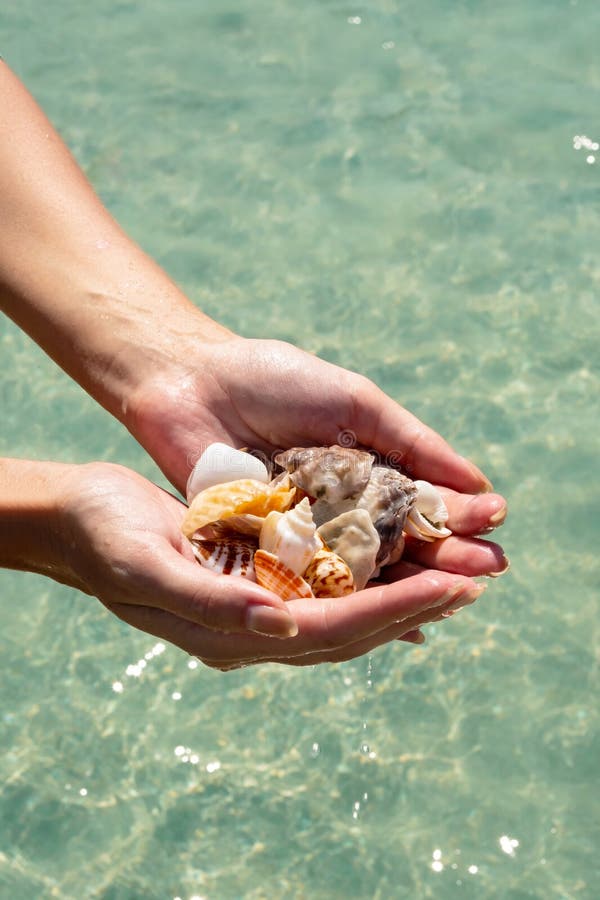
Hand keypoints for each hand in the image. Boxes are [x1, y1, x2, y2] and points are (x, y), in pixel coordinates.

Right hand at [55, 462, 486, 668]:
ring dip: (401, 592)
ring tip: (452, 572)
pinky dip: (366, 574)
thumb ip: (210, 602)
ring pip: (345, 607)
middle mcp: (253, 629)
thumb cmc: (102, 538)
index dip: (396, 611)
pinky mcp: (253, 576)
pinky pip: (323, 583)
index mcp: (231, 635)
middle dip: (416, 604)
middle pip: (352, 625)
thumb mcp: (146, 565)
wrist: (76, 519)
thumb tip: (279, 625)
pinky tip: (395, 562)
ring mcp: (255, 606)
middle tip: (477, 579)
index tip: (452, 587)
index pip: (332, 629)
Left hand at [128, 336, 508, 581]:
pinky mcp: (261, 551)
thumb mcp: (355, 402)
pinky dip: (345, 604)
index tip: (494, 528)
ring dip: (406, 586)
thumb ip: (410, 441)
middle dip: (444, 556)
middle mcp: (338, 507)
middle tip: (487, 572)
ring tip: (451, 598)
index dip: (456, 516)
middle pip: (399, 544)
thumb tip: (476, 480)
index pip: (419, 502)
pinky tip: (385, 624)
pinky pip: (308, 585)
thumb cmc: (273, 380)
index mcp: (363, 470)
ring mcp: (302, 533)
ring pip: (360, 571)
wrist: (190, 381)